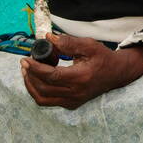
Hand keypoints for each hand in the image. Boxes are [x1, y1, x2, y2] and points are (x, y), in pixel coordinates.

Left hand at [20, 33, 142, 109]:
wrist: (117, 74)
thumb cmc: (103, 58)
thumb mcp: (89, 45)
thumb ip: (69, 42)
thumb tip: (49, 38)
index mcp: (81, 77)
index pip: (51, 76)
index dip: (35, 68)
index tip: (26, 59)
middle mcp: (76, 92)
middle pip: (43, 88)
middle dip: (30, 75)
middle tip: (25, 63)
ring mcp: (73, 100)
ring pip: (42, 98)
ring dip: (31, 86)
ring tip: (27, 72)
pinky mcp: (71, 104)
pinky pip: (48, 101)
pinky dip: (38, 92)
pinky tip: (36, 80)